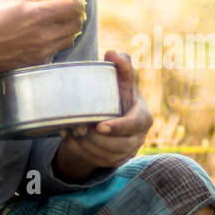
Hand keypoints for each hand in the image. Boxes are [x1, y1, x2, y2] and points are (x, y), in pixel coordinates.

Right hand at [0, 0, 84, 73]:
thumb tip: (48, 0)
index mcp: (38, 14)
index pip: (74, 7)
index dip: (74, 1)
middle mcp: (44, 34)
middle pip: (76, 24)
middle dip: (74, 15)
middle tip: (65, 11)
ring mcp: (42, 50)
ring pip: (69, 39)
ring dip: (66, 30)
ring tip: (54, 23)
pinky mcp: (37, 61)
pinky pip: (56, 50)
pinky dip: (55, 42)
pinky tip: (43, 36)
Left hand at [57, 50, 151, 172]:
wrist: (110, 115)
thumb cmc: (119, 92)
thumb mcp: (122, 78)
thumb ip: (122, 64)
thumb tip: (112, 52)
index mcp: (143, 117)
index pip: (133, 125)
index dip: (117, 127)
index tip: (99, 126)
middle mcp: (138, 137)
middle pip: (118, 144)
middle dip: (96, 138)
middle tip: (78, 127)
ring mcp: (128, 152)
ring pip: (106, 155)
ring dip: (87, 146)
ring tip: (73, 132)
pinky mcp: (115, 161)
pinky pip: (98, 162)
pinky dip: (81, 152)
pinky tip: (71, 140)